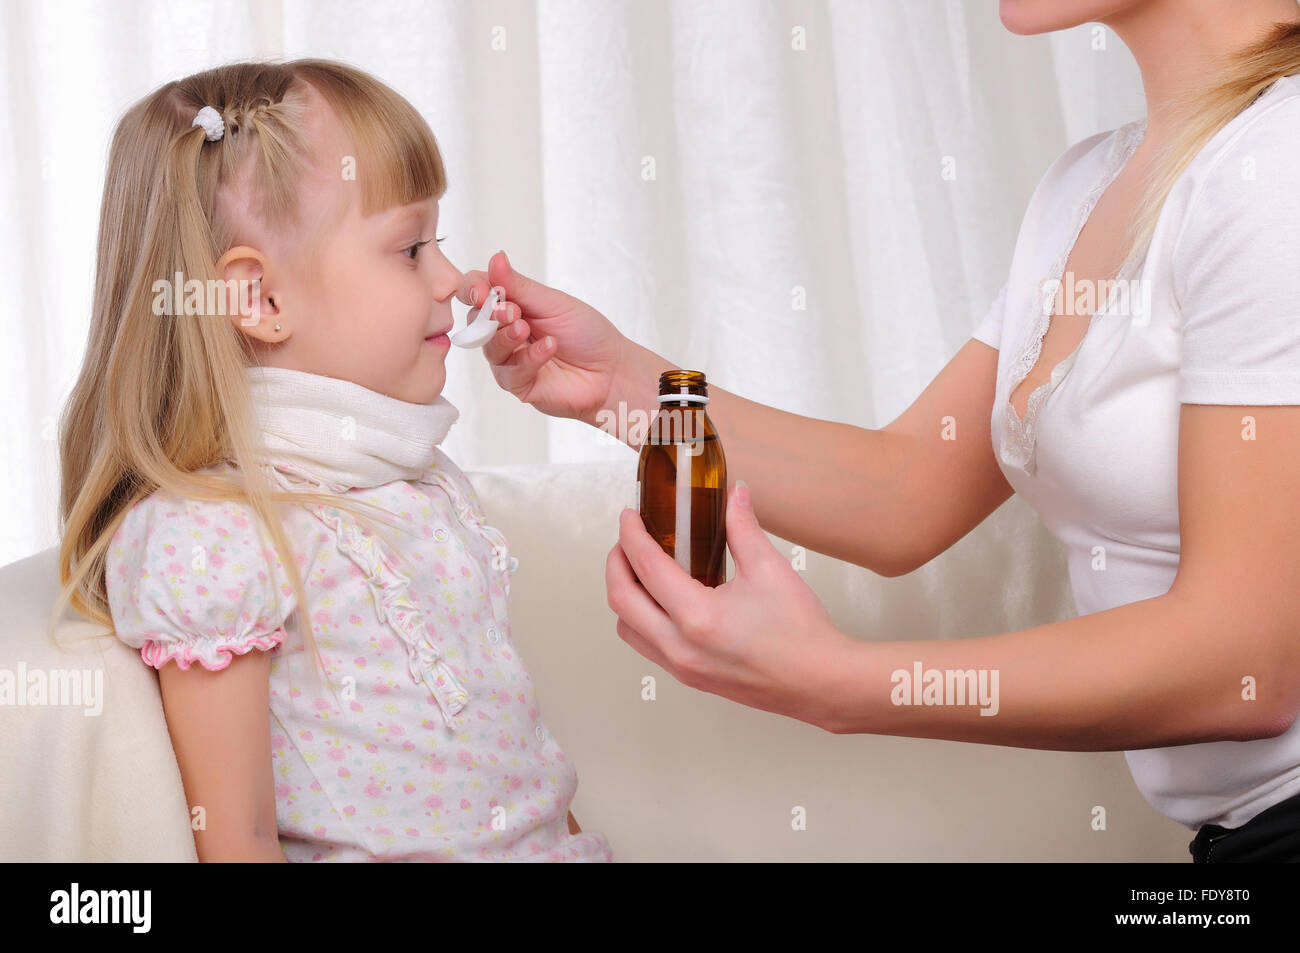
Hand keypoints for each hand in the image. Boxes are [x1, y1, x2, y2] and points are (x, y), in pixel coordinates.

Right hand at [458, 251, 632, 424]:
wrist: (612, 370)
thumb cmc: (587, 334)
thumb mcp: (553, 303)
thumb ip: (519, 286)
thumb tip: (495, 257)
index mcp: (513, 306)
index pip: (477, 292)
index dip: (473, 289)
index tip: (483, 290)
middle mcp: (506, 333)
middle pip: (476, 321)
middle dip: (490, 314)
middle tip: (512, 311)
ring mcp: (510, 360)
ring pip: (489, 348)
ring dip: (506, 336)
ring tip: (525, 328)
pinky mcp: (519, 385)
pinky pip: (511, 372)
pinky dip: (529, 358)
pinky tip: (549, 348)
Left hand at [605, 481, 856, 731]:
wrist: (820, 682)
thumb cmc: (801, 633)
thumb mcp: (770, 569)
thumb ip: (743, 528)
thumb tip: (735, 495)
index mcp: (697, 617)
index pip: (646, 566)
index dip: (632, 535)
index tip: (630, 516)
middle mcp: (680, 646)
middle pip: (621, 600)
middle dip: (616, 563)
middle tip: (627, 539)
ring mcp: (681, 667)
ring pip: (627, 628)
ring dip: (624, 594)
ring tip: (640, 568)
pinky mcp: (689, 677)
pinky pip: (646, 645)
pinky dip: (641, 618)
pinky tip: (662, 599)